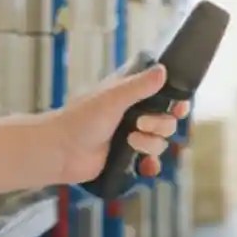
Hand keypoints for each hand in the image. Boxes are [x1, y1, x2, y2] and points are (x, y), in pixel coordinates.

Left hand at [54, 64, 189, 184]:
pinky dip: (152, 165)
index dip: (176, 101)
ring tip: (131, 142)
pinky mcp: (129, 159)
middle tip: (140, 124)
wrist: (59, 152)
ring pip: (161, 142)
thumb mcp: (112, 97)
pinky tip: (144, 165)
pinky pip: (152, 163)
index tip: (177, 107)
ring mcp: (134, 138)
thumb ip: (139, 85)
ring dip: (150, 144)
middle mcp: (136, 116)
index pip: (166, 95)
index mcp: (132, 95)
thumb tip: (163, 70)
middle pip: (169, 121)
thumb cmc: (80, 119)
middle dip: (160, 125)